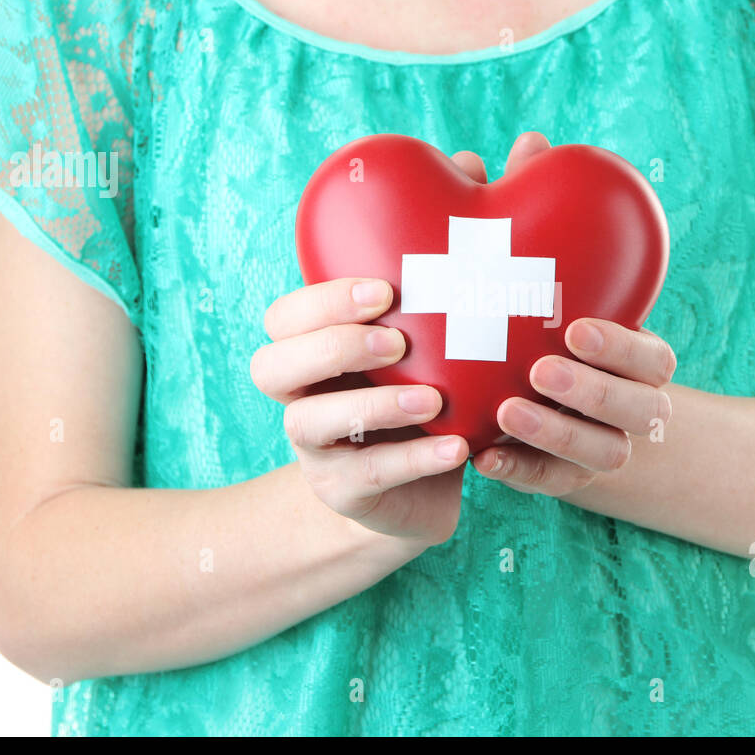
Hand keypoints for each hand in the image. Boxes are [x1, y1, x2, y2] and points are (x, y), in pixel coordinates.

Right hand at [251, 277, 468, 544]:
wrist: (421, 494)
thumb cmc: (423, 407)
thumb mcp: (422, 363)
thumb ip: (426, 322)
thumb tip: (483, 260)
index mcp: (311, 357)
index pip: (283, 319)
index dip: (323, 302)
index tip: (385, 291)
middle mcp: (300, 400)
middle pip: (271, 367)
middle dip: (334, 347)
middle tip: (398, 343)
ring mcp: (314, 451)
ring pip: (309, 422)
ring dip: (372, 405)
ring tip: (432, 401)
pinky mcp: (341, 492)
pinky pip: (368, 473)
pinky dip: (415, 458)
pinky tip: (457, 447)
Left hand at [447, 131, 675, 497]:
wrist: (549, 396)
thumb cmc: (546, 314)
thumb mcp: (546, 267)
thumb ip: (543, 213)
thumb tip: (533, 144)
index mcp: (640, 358)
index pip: (656, 360)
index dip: (623, 347)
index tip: (576, 326)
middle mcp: (631, 408)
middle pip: (637, 411)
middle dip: (591, 391)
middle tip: (540, 369)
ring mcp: (596, 447)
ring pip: (599, 456)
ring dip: (555, 434)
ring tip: (506, 410)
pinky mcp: (559, 478)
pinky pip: (549, 485)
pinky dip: (520, 472)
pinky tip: (483, 456)